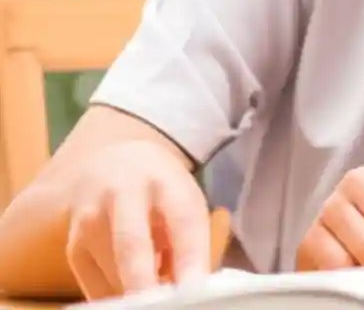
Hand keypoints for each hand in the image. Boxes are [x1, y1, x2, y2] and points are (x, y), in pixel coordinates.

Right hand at [65, 140, 211, 299]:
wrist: (115, 162)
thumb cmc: (162, 191)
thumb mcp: (186, 203)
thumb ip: (192, 243)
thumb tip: (191, 292)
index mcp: (164, 182)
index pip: (181, 221)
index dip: (190, 259)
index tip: (196, 289)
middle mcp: (121, 194)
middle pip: (131, 245)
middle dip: (145, 283)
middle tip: (163, 306)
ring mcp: (90, 219)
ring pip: (113, 273)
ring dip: (137, 292)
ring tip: (156, 292)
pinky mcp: (73, 246)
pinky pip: (95, 286)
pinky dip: (117, 296)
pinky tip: (132, 290)